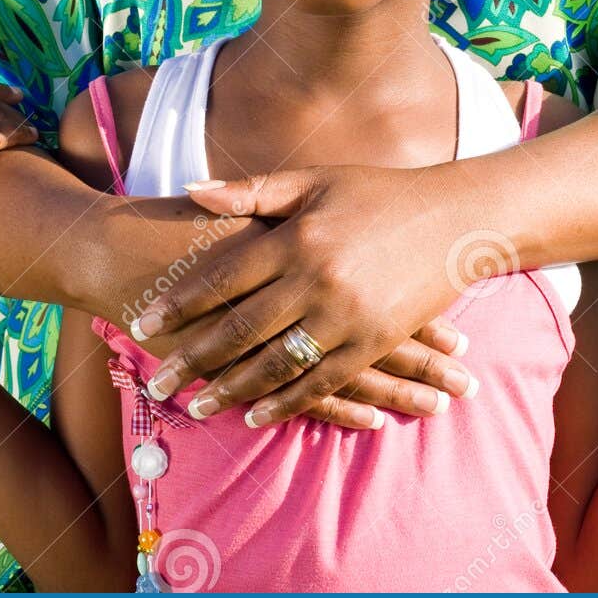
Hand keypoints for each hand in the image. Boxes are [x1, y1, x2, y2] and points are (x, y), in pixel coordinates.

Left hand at [128, 163, 482, 422]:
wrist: (454, 219)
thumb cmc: (377, 193)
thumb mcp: (313, 181)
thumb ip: (251, 191)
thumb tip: (190, 191)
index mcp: (296, 236)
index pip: (223, 276)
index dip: (180, 302)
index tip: (144, 321)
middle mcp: (315, 279)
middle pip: (239, 327)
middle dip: (192, 358)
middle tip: (154, 381)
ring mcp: (345, 315)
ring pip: (274, 363)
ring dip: (231, 389)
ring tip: (195, 406)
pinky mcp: (372, 341)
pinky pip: (320, 381)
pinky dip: (286, 402)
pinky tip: (255, 415)